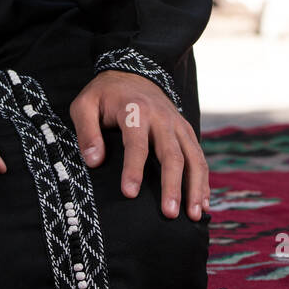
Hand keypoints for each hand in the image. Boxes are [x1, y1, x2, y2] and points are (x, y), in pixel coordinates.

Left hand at [69, 71, 210, 220]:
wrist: (132, 72)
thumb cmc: (104, 95)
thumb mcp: (85, 105)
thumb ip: (86, 132)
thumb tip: (93, 161)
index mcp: (135, 110)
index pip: (136, 144)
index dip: (133, 169)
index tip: (129, 194)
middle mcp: (162, 118)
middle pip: (171, 154)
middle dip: (172, 186)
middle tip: (169, 214)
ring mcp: (177, 124)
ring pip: (192, 157)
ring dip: (195, 187)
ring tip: (193, 215)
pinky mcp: (185, 131)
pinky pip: (199, 157)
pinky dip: (204, 181)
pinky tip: (203, 204)